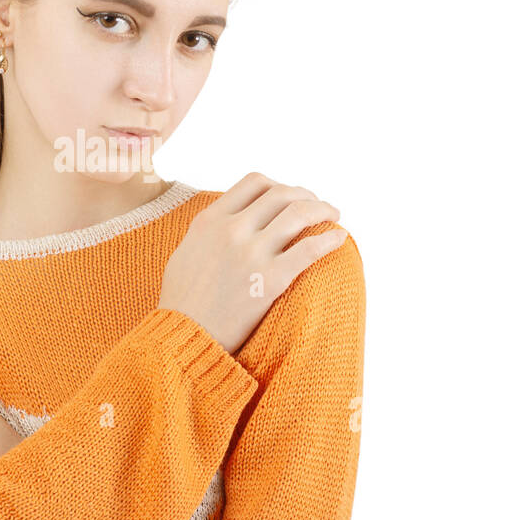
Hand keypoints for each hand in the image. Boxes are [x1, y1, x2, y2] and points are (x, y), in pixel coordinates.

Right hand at [158, 172, 347, 354]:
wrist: (182, 336)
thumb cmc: (181, 302)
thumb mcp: (184, 252)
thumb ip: (208, 231)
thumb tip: (228, 221)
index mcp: (210, 220)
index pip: (254, 183)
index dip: (278, 185)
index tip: (289, 196)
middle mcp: (231, 230)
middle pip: (281, 194)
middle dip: (306, 195)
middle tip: (317, 205)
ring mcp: (251, 253)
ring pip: (299, 214)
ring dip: (323, 210)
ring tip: (334, 216)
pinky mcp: (269, 280)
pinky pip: (309, 249)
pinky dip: (329, 239)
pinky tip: (339, 238)